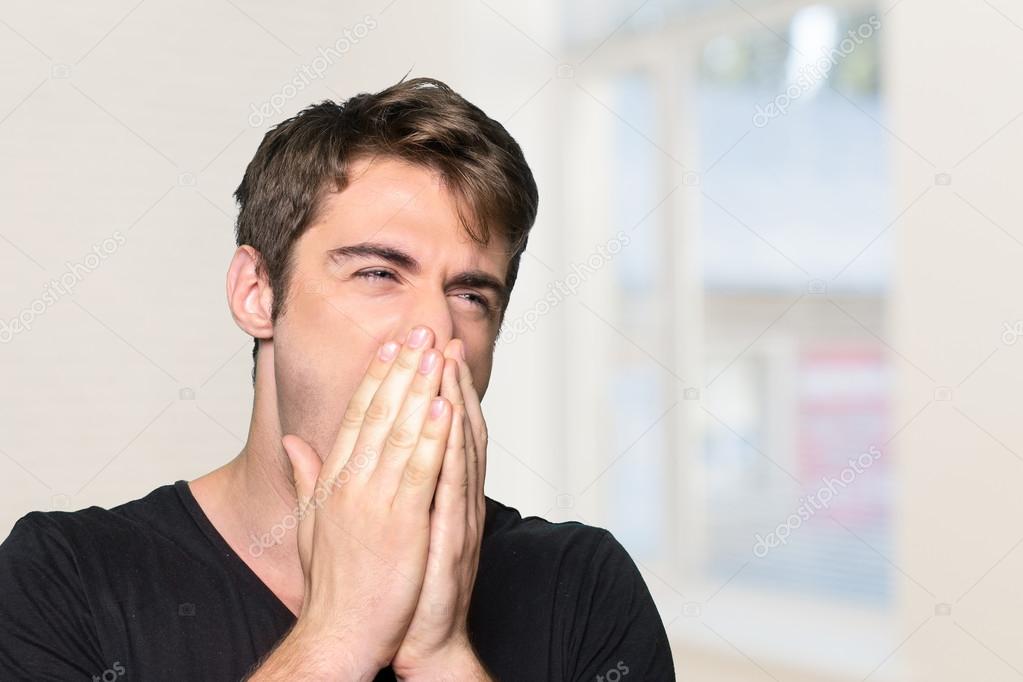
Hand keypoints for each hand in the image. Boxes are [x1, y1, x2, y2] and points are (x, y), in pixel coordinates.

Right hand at [256, 326, 457, 679]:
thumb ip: (305, 477)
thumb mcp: (309, 523)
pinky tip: (446, 406)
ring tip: (437, 352)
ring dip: (422, 388)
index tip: (391, 346)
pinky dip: (435, 436)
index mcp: (334, 481)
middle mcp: (351, 483)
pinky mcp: (403, 524)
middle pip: (379, 413)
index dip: (376, 377)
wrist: (339, 634)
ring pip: (402, 432)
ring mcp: (375, 502)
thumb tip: (293, 441)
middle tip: (420, 331)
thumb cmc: (332, 583)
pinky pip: (421, 470)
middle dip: (402, 368)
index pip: (356, 416)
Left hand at [392, 338, 489, 679]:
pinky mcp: (452, 536)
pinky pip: (453, 483)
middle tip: (438, 333)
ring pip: (457, 445)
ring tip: (444, 355)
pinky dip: (452, 445)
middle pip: (451, 427)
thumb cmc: (401, 585)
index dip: (426, 387)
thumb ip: (364, 486)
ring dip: (452, 397)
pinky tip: (448, 413)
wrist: (418, 639)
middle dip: (443, 378)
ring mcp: (455, 515)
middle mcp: (451, 497)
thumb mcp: (383, 528)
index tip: (418, 347)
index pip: (432, 430)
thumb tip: (330, 453)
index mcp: (432, 492)